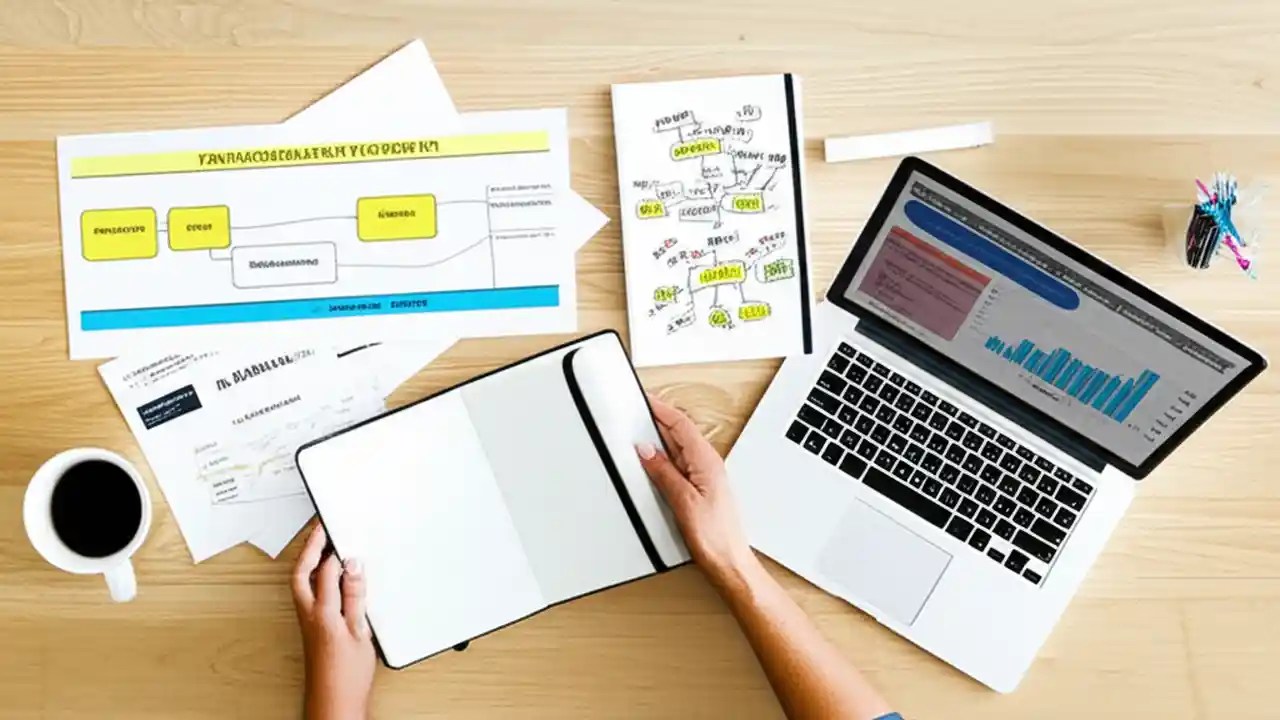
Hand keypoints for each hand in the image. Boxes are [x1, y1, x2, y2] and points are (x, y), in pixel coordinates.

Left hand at [292, 523, 374, 719]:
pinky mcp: (312, 629)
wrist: (334, 704)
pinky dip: (316, 577)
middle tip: (320, 528)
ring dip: (309, 560)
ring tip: (322, 544)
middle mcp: (310, 615)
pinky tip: (329, 576)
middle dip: (309, 547)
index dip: (333, 549)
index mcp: (322, 612)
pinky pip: (309, 594)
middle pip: (302, 572)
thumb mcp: (359, 631)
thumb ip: (354, 596)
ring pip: (302, 582)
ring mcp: (309, 622)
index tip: (340, 531)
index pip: (324, 570)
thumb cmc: (347, 676)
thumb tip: (352, 565)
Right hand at [637, 396, 757, 587]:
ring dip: (658, 440)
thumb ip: (664, 472)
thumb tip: (646, 450)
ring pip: (677, 449)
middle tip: (635, 414)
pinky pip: (678, 465)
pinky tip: (652, 464)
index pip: (681, 424)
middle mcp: (708, 465)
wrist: (729, 563)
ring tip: (638, 435)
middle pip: (679, 433)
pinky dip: (663, 459)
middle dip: (657, 420)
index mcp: (707, 461)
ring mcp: (704, 477)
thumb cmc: (715, 537)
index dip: (661, 409)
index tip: (644, 399)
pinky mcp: (700, 490)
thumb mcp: (683, 501)